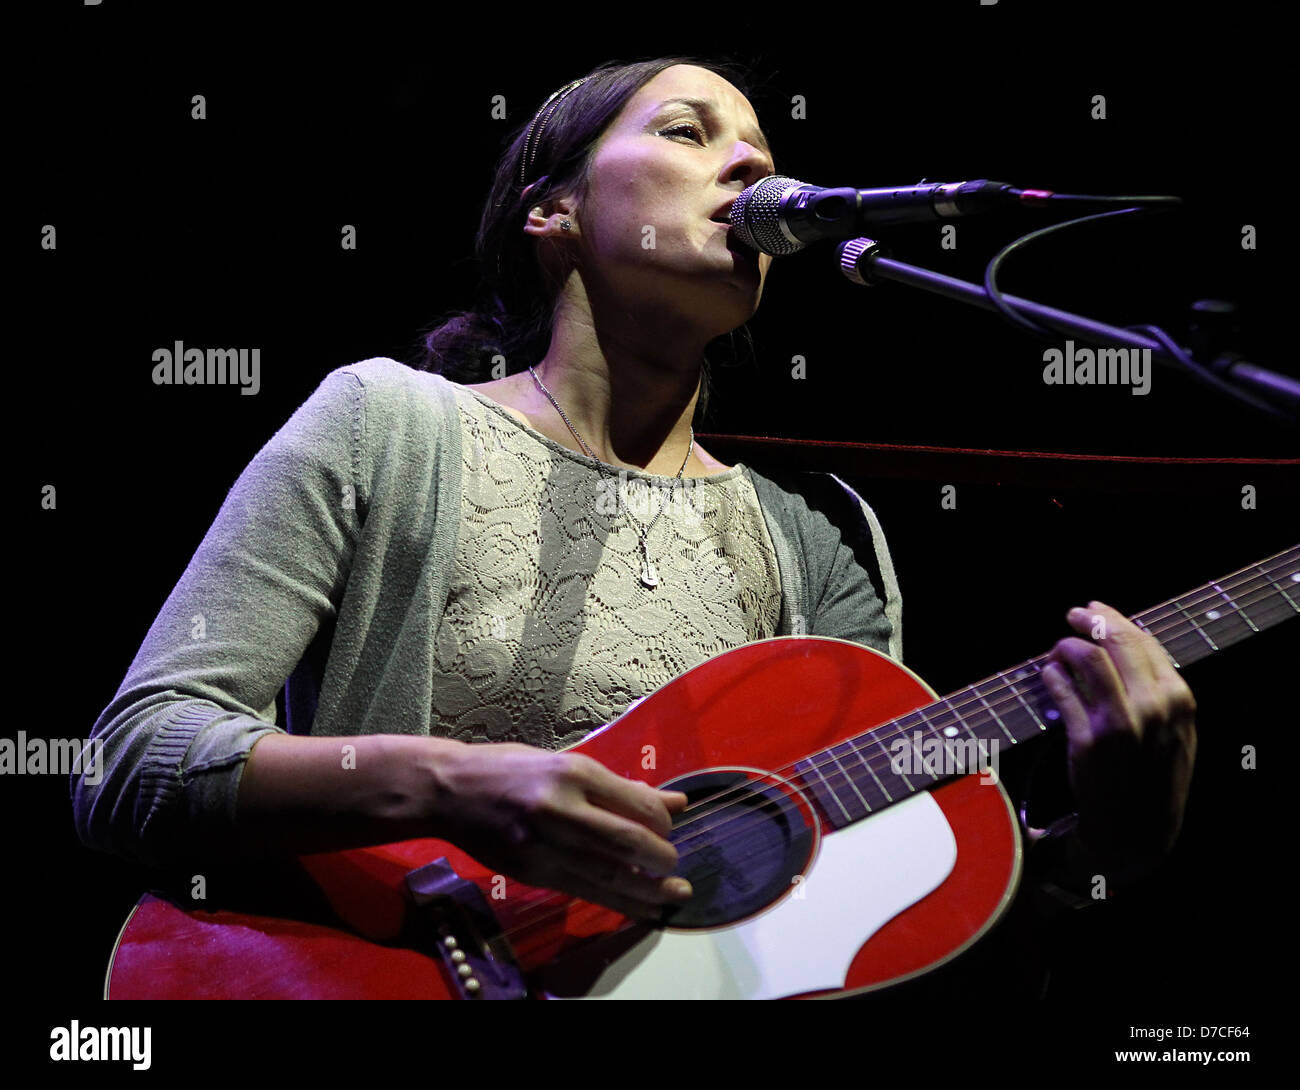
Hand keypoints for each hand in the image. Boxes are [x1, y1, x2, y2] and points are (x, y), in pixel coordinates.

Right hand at [425, 740, 691, 919]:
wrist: (450, 791)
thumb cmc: (511, 769)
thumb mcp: (566, 764)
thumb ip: (620, 787)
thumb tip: (675, 803)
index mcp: (572, 772)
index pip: (633, 803)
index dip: (661, 821)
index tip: (670, 828)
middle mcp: (560, 807)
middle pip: (625, 841)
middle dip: (660, 859)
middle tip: (675, 866)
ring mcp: (544, 843)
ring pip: (608, 873)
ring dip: (648, 890)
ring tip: (674, 897)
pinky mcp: (532, 871)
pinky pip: (585, 890)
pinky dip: (618, 901)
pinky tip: (640, 907)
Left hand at [1041, 601, 1197, 880]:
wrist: (1138, 830)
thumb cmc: (1153, 775)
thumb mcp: (1175, 730)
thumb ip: (1158, 688)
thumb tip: (1126, 640)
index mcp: (1178, 699)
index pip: (1143, 640)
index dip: (1115, 619)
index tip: (1095, 610)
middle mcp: (1153, 707)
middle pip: (1116, 640)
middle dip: (1090, 620)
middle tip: (1073, 615)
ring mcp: (1120, 724)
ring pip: (1087, 658)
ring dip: (1067, 646)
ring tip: (1058, 650)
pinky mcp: (1087, 741)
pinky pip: (1062, 690)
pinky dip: (1052, 675)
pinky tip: (1049, 674)